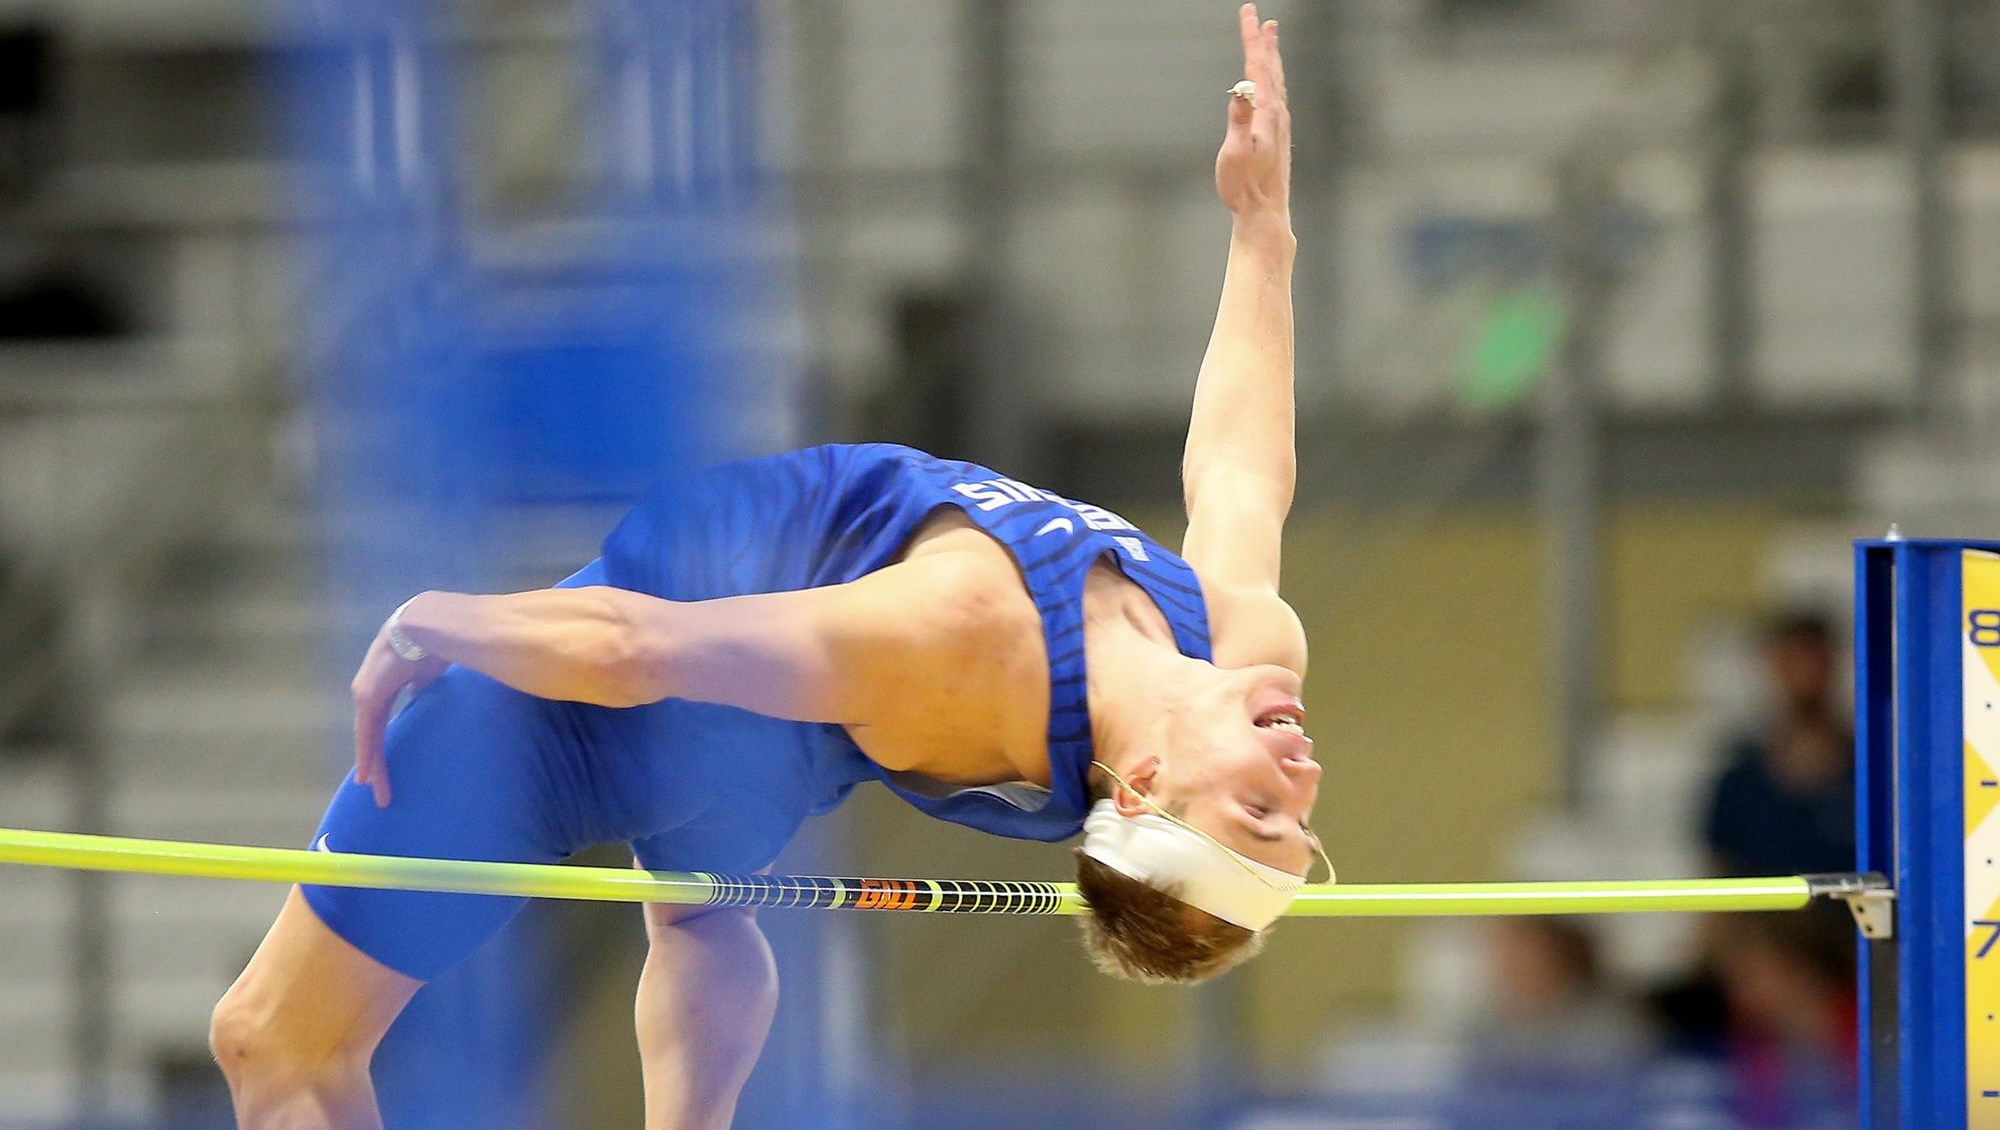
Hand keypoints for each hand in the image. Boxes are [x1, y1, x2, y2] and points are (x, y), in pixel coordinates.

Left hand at [349, 597, 448, 806]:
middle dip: (374, 760)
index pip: (380, 720)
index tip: (382, 764)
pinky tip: (367, 774)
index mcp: (383, 683)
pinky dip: (367, 755)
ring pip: (367, 736)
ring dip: (371, 763)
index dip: (380, 742)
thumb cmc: (433, 643)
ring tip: (373, 788)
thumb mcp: (425, 671)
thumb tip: (416, 693)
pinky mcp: (368, 697)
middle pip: (371, 732)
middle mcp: (368, 690)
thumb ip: (417, 686)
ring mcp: (365, 693)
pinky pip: (367, 733)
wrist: (427, 625)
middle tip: (376, 787)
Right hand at [1215, 4, 1289, 220]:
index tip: (1249, 13)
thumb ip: (1239, 120)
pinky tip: (1271, 87)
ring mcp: (1279, 126)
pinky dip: (1273, 81)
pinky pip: (1276, 98)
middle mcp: (1276, 115)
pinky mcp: (1277, 137)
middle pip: (1271, 70)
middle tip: (1263, 18)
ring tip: (1270, 43)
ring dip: (1272, 60)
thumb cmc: (1244, 187)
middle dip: (1264, 42)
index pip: (1257, 66)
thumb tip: (1241, 90)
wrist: (1265, 214)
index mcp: (1265, 112)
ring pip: (1276, 83)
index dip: (1252, 38)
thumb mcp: (1234, 153)